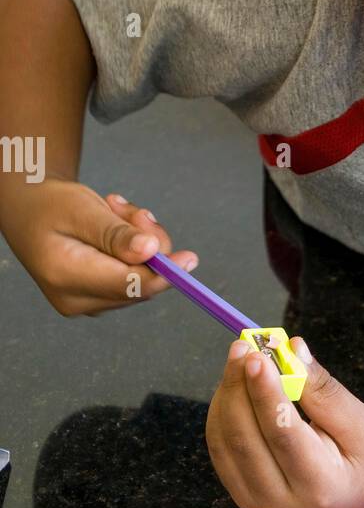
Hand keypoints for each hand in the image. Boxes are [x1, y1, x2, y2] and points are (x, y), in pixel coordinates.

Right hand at [1, 180, 198, 315]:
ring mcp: (88, 303)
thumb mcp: (81, 209)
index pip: (129, 285)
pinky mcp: (99, 298)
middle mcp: (76, 299)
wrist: (28, 210)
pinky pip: (135, 278)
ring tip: (116, 212)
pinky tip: (116, 228)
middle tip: (135, 212)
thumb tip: (150, 252)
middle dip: (149, 245)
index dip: (164, 273)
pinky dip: (135, 252)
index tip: (189, 258)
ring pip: (143, 279)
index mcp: (65, 276)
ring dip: (142, 243)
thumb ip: (115, 233)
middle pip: (141, 283)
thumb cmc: (50, 204)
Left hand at [206, 339, 363, 507]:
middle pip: (245, 438)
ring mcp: (256, 502)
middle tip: (243, 346)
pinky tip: (237, 383)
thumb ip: (324, 389)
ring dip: (227, 393)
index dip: (266, 394)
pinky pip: (219, 445)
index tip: (257, 356)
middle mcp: (283, 504)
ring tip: (241, 357)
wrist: (360, 487)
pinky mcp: (241, 492)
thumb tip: (293, 350)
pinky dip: (222, 408)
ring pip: (225, 440)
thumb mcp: (360, 420)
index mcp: (321, 488)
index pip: (283, 435)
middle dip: (238, 387)